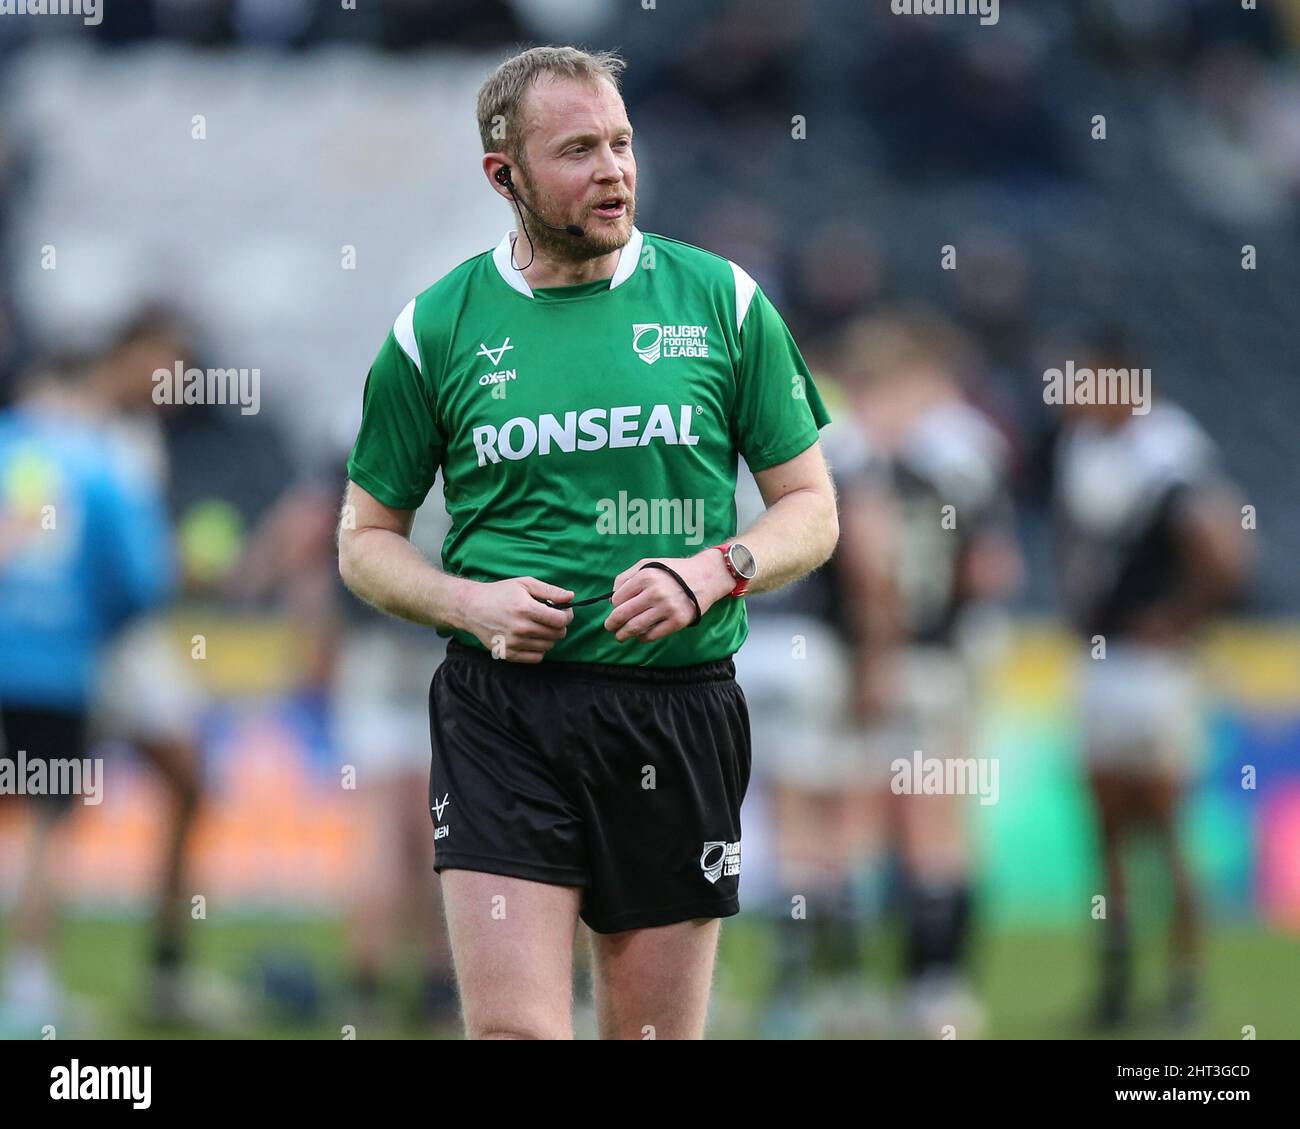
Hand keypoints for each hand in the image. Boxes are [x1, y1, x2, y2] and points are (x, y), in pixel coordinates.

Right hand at [455, 576, 573, 662]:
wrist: (472, 608)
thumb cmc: (500, 593)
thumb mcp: (525, 584)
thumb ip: (550, 590)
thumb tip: (571, 597)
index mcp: (525, 608)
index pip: (560, 620)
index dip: (567, 615)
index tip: (564, 612)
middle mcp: (520, 628)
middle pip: (557, 634)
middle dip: (559, 626)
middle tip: (550, 618)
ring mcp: (514, 643)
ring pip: (548, 646)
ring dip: (549, 637)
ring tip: (538, 626)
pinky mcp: (508, 654)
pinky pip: (536, 658)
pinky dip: (539, 649)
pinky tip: (531, 638)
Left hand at [604, 551, 734, 642]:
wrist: (706, 577)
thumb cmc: (673, 571)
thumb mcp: (647, 564)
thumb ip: (625, 577)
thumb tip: (611, 599)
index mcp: (645, 577)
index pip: (618, 598)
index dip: (614, 606)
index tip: (616, 609)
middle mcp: (655, 592)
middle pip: (623, 614)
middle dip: (612, 624)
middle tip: (610, 628)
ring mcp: (667, 608)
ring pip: (635, 627)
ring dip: (623, 635)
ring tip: (620, 636)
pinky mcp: (678, 621)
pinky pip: (653, 635)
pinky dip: (642, 638)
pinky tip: (641, 636)